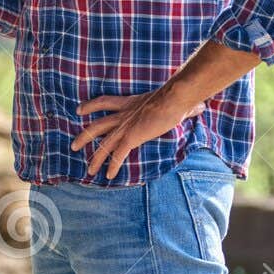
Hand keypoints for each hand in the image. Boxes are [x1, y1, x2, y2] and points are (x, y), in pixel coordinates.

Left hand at [71, 88, 206, 179]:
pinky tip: (108, 175)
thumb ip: (184, 107)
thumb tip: (200, 106)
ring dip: (95, 157)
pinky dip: (112, 165)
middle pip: (96, 126)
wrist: (173, 98)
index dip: (90, 106)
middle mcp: (123, 115)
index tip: (79, 110)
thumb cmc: (176, 97)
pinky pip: (117, 155)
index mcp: (129, 103)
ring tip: (88, 169)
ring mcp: (125, 127)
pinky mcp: (131, 137)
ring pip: (103, 144)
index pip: (104, 102)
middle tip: (73, 146)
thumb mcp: (176, 102)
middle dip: (84, 137)